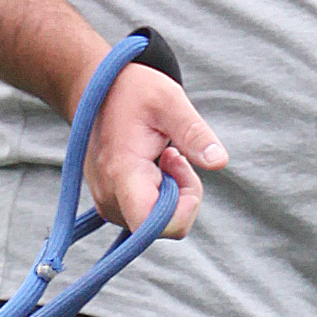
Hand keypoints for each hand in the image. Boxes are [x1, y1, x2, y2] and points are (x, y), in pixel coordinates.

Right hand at [78, 60, 226, 238]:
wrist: (96, 91)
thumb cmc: (133, 92)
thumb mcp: (170, 101)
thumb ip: (194, 133)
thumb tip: (220, 162)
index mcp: (122, 172)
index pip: (152, 225)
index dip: (181, 209)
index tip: (181, 165)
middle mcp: (108, 196)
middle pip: (163, 225)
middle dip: (181, 193)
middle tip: (173, 154)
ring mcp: (106, 203)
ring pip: (156, 222)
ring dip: (170, 193)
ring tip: (160, 156)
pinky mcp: (109, 204)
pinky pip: (145, 216)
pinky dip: (158, 195)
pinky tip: (152, 166)